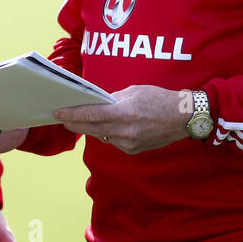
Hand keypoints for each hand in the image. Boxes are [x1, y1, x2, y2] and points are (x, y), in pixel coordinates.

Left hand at [54, 84, 191, 154]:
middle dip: (75, 124)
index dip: (72, 114)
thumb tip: (97, 104)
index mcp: (124, 113)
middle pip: (91, 129)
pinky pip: (113, 141)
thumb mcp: (134, 91)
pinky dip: (108, 133)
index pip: (90, 115)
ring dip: (91, 128)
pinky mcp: (133, 150)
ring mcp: (129, 143)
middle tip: (62, 118)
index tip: (59, 113)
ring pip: (101, 135)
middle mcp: (125, 131)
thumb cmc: (159, 99)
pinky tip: (106, 127)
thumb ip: (113, 99)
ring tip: (81, 121)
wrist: (183, 118)